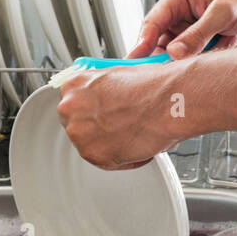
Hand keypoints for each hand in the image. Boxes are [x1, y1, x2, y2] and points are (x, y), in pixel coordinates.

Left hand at [56, 63, 182, 169]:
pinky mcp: (95, 155)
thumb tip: (104, 98)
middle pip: (77, 123)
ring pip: (91, 144)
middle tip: (118, 123)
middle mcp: (70, 109)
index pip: (72, 102)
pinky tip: (138, 145)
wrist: (166, 100)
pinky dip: (124, 158)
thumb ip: (101, 88)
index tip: (99, 111)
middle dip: (96, 126)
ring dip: (109, 142)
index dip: (89, 108)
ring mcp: (80, 133)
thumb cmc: (151, 85)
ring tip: (132, 133)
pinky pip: (107, 162)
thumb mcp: (118, 73)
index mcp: (74, 85)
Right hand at [129, 0, 236, 60]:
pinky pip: (199, 62)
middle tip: (201, 53)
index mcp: (176, 1)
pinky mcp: (202, 46)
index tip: (135, 62)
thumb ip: (199, 33)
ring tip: (229, 36)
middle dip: (184, 54)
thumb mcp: (222, 13)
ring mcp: (190, 34)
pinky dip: (217, 55)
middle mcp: (179, 18)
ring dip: (207, 53)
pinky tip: (233, 40)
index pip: (151, 24)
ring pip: (183, 58)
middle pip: (163, 46)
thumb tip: (174, 53)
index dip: (142, 44)